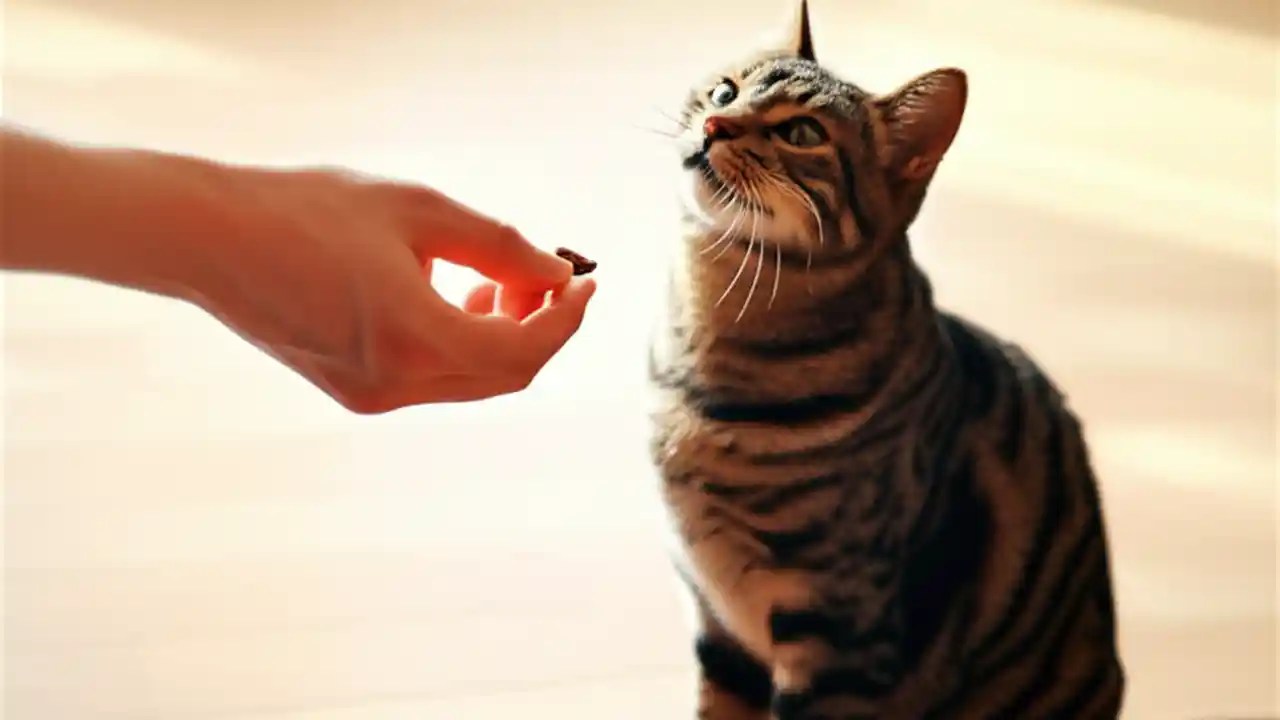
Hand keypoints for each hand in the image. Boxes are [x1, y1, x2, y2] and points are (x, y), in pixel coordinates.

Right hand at [198, 167, 596, 412]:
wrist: (211, 238)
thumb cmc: (311, 209)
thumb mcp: (418, 209)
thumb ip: (498, 243)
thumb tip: (556, 272)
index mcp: (413, 336)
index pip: (522, 351)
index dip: (564, 320)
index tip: (583, 282)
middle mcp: (394, 383)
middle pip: (504, 375)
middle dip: (536, 326)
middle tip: (541, 274)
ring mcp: (371, 396)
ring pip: (471, 380)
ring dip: (500, 335)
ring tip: (489, 276)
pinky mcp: (352, 393)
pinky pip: (434, 379)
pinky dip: (462, 346)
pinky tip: (449, 296)